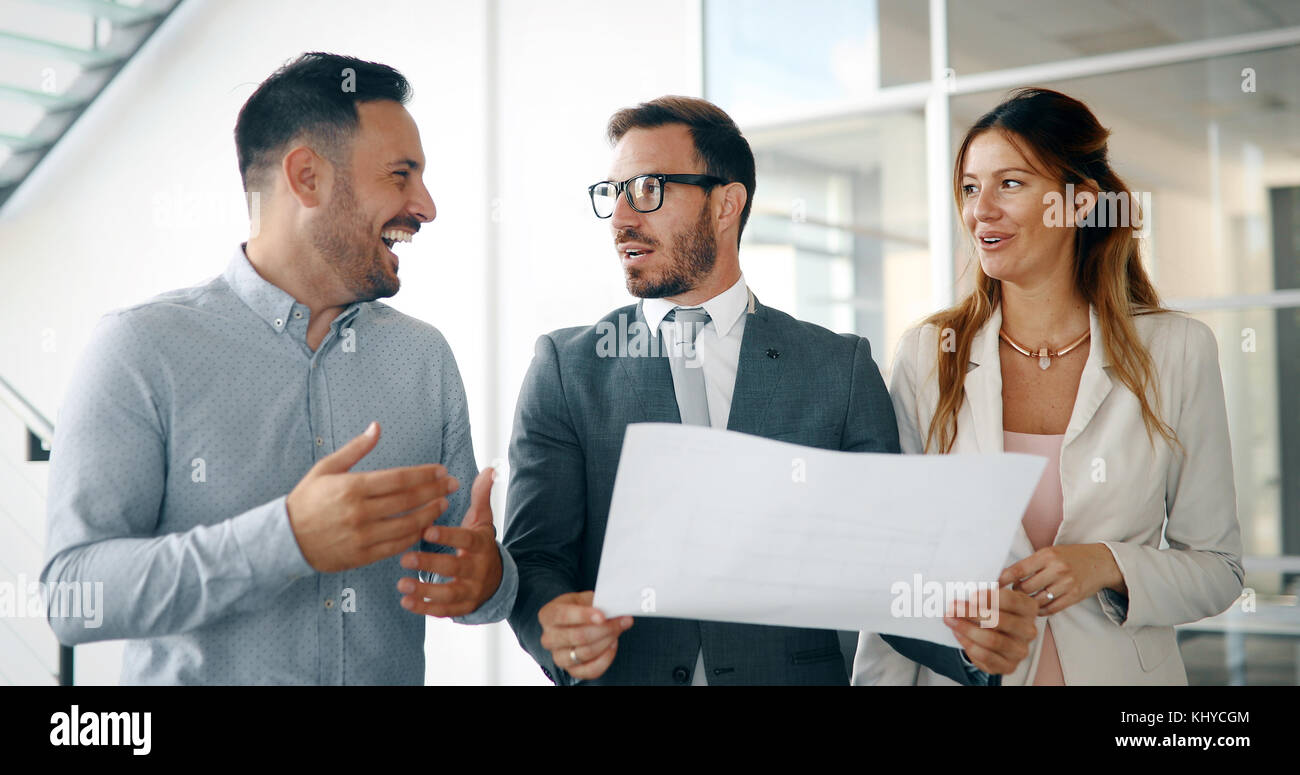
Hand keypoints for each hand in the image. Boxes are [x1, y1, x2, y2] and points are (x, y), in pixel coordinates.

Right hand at [286, 422, 455, 572]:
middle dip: (435, 490)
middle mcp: (360, 512)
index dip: (424, 474)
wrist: (285, 539)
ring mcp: (362, 536)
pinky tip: (425, 526)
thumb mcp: (326, 468)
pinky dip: (414, 536)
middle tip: (452, 484)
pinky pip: (397, 546)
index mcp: (352, 487)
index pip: (399, 479)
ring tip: (443, 504)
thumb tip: (376, 427)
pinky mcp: (363, 556)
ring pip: (407, 525)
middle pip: (408, 500)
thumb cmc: (306, 500)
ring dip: (430, 514)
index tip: (441, 470)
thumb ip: (355, 449)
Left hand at [396, 468, 504, 616]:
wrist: (498, 580)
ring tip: (402, 584)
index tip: (427, 530)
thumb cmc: (479, 546)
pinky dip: (425, 608)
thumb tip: (489, 469)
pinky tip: (407, 602)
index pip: (465, 540)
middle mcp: (477, 570)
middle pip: (454, 568)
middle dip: (430, 564)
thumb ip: (481, 496)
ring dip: (425, 590)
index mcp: (480, 546)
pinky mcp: (463, 607)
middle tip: (405, 558)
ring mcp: (471, 591)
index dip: (448, 536)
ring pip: (449, 593)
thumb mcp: (482, 521)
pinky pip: (444, 611)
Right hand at [538, 591, 632, 680]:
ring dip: (607, 641)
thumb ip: (597, 603)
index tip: (603, 616)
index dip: (584, 616)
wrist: (573, 623)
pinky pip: (591, 670)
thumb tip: (616, 609)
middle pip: (577, 636)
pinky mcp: (571, 670)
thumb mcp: (583, 598)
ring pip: (585, 653)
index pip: (564, 616)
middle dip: (604, 629)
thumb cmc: (579, 608)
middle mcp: (549, 638)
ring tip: (618, 631)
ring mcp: (558, 657)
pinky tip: (613, 645)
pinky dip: (606, 658)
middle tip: (622, 621)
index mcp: (548, 615)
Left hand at [944, 586, 1036, 674]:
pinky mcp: (1008, 666)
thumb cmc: (997, 613)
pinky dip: (968, 644)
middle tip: (952, 607)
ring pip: (991, 640)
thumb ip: (987, 593)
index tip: (972, 595)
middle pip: (999, 621)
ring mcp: (1020, 650)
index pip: (1012, 601)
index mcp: (1028, 609)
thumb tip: (964, 589)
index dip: (991, 598)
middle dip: (971, 613)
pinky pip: (985, 656)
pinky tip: (957, 633)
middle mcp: (1028, 630)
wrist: (1001, 639)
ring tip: (950, 619)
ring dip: (966, 629)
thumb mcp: (997, 599)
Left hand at [999, 543, 1126, 616]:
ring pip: (1036, 600)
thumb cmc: (1071, 557)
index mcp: (1047, 555)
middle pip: (1025, 588)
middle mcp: (1056, 569)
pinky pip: (1050, 609)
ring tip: (1022, 602)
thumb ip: (1031, 563)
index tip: (994, 586)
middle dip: (1014, 593)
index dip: (1003, 580)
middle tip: (1010, 595)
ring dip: (1026, 604)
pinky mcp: (1074, 597)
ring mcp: (1066, 584)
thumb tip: (1005, 577)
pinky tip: (1036, 608)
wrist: (1101, 562)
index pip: (1018, 569)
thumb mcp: (1051, 552)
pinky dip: (1040, 610)